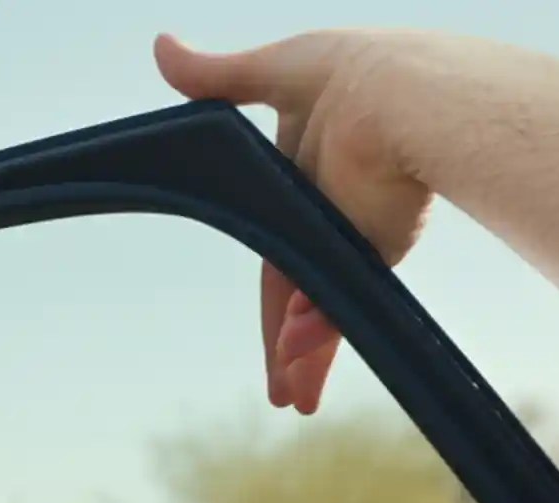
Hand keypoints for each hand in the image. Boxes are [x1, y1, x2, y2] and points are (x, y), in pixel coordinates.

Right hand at [153, 30, 433, 413]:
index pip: (278, 258)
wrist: (398, 92)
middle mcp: (328, 221)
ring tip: (294, 401)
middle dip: (292, 353)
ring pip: (321, 314)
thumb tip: (160, 46)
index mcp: (304, 187)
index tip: (278, 349)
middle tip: (286, 400)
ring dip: (304, 358)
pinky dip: (316, 336)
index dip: (275, 306)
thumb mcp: (272, 74)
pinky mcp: (372, 255)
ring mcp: (351, 240)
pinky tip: (300, 369)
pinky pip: (335, 306)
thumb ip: (213, 76)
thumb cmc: (347, 72)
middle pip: (299, 300)